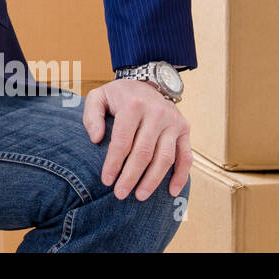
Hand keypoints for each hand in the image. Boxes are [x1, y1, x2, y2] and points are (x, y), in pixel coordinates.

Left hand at [83, 78, 191, 200]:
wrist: (147, 82)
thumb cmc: (119, 96)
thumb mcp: (98, 97)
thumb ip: (91, 116)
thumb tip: (95, 139)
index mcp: (133, 104)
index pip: (123, 141)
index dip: (114, 163)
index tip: (106, 181)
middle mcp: (157, 112)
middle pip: (144, 152)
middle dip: (131, 176)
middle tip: (120, 194)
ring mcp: (173, 121)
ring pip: (165, 158)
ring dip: (153, 180)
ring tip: (140, 196)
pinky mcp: (185, 129)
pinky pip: (186, 156)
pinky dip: (181, 176)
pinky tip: (172, 192)